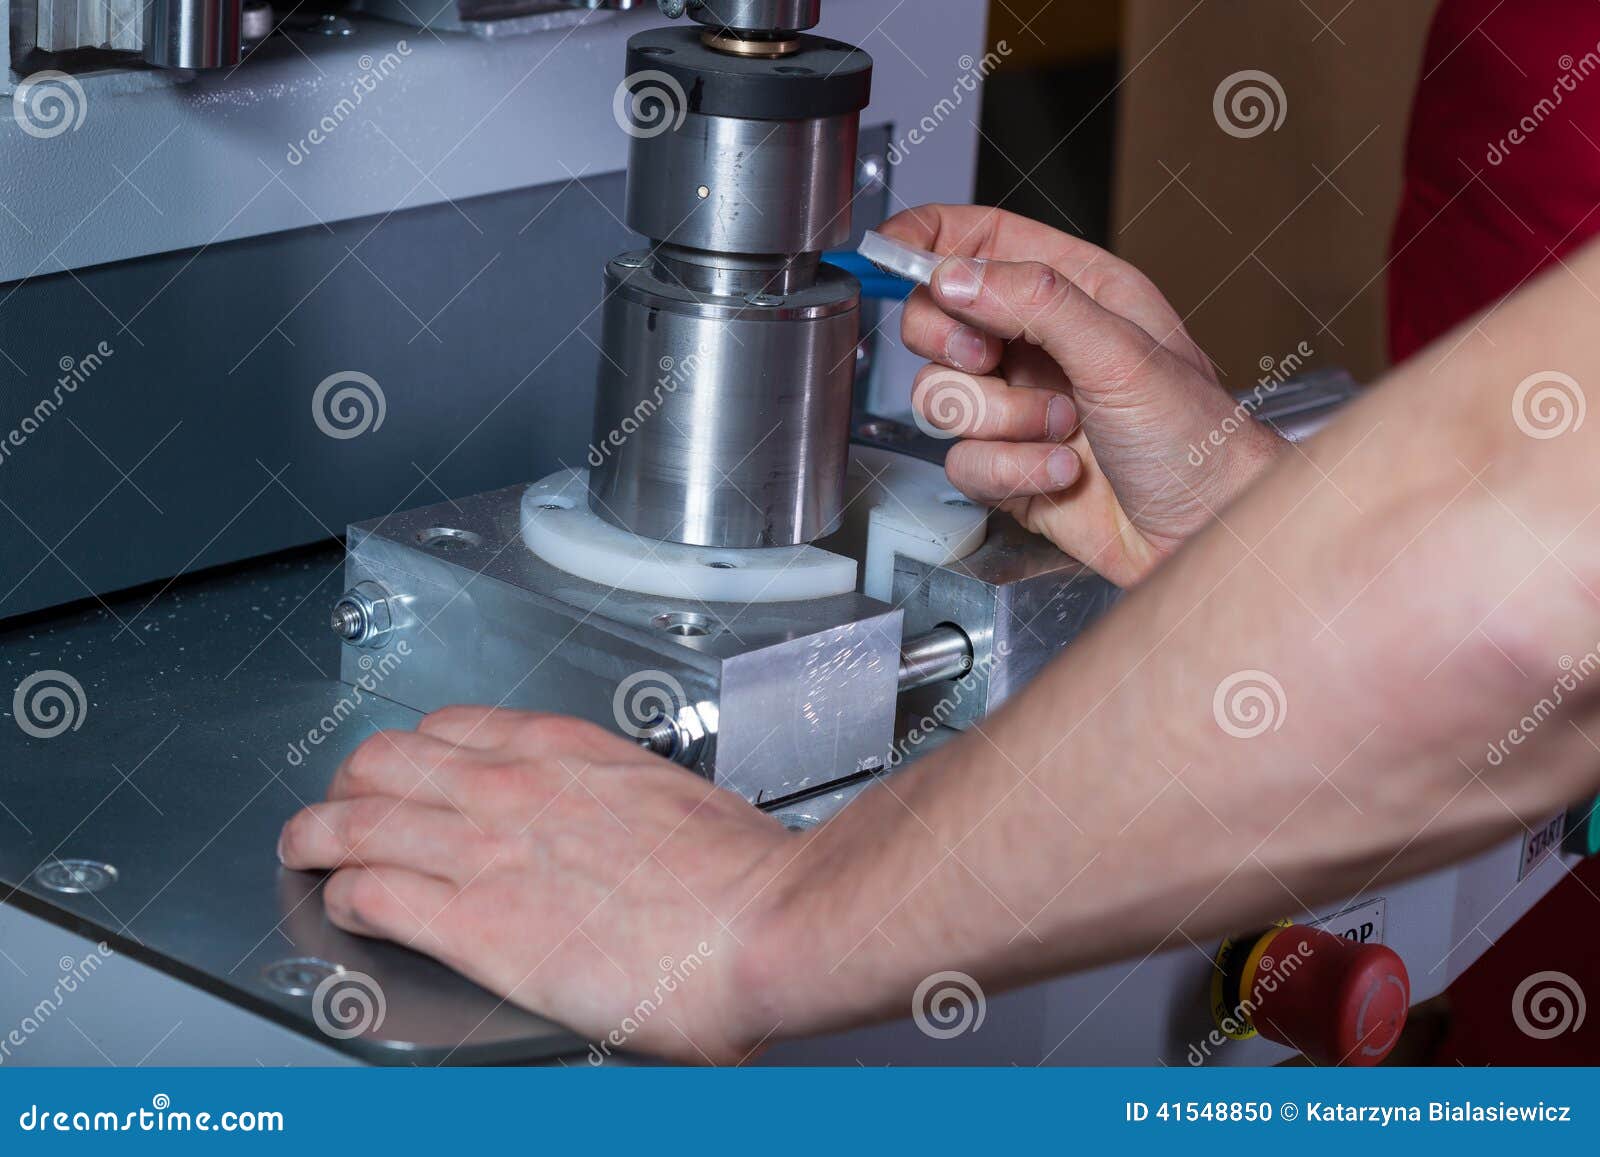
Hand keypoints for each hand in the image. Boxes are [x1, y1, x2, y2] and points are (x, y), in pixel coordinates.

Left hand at [277, 707, 795, 1063]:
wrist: (762, 924)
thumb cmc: (740, 875)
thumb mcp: (667, 803)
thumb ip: (615, 806)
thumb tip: (610, 833)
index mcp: (564, 751)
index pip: (449, 727)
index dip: (412, 753)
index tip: (407, 774)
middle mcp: (511, 786)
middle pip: (383, 761)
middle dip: (349, 784)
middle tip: (338, 809)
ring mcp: (484, 850)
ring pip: (356, 820)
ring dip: (318, 835)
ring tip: (304, 851)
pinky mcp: (473, 923)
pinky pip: (371, 894)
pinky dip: (344, 899)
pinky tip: (346, 909)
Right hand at [880, 204, 1285, 586]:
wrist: (1206, 531)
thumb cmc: (1198, 438)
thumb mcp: (1122, 351)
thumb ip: (1036, 302)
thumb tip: (955, 276)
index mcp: (1073, 289)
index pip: (978, 239)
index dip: (926, 241)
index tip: (888, 255)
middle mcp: (1037, 343)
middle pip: (936, 318)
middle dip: (954, 346)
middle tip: (989, 361)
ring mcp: (1018, 405)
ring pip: (941, 396)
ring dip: (1000, 421)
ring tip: (1062, 430)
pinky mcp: (1007, 465)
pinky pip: (961, 460)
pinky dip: (1008, 471)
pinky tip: (1059, 473)